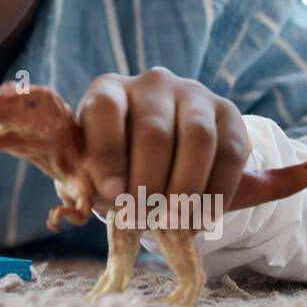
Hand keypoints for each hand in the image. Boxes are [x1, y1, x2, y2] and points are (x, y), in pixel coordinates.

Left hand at [75, 67, 251, 226]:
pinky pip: (230, 152)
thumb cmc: (118, 162)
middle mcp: (153, 83)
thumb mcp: (95, 167)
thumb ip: (87, 182)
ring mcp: (194, 94)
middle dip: (148, 183)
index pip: (105, 110)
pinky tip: (202, 219)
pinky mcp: (228, 113)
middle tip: (144, 218)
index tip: (112, 196)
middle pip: (154, 131)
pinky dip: (218, 192)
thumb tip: (75, 212)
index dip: (107, 154)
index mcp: (109, 89)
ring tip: (174, 223)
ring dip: (186, 188)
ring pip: (197, 138)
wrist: (165, 152)